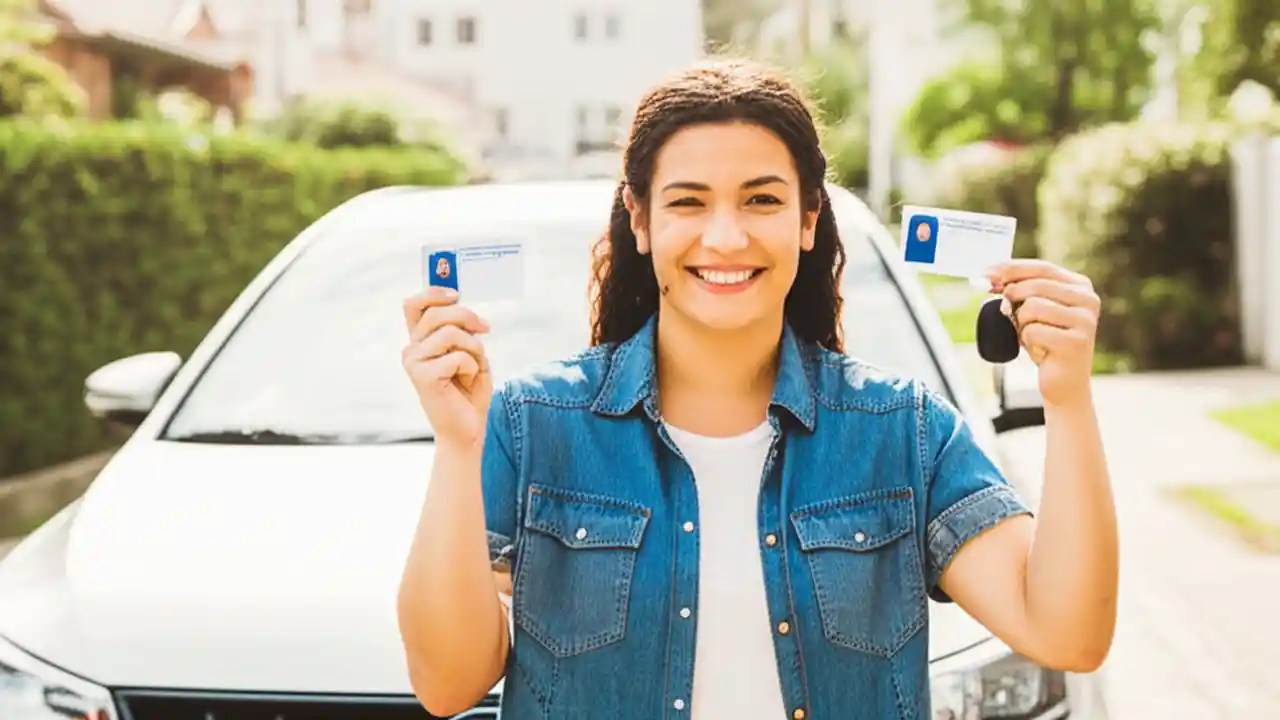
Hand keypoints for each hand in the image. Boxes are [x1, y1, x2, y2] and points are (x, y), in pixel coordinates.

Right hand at [401, 287, 492, 447]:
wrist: (467, 428)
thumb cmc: (469, 390)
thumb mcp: (470, 352)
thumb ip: (462, 329)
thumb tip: (463, 306)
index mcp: (420, 340)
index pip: (413, 304)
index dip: (433, 293)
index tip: (456, 294)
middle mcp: (411, 349)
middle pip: (437, 313)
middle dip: (467, 316)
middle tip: (485, 328)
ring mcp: (414, 363)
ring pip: (450, 333)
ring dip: (473, 347)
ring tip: (473, 366)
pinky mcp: (423, 378)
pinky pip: (458, 357)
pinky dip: (472, 367)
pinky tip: (466, 381)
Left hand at [987, 260, 1100, 407]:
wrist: (1064, 384)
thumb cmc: (1046, 344)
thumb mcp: (1034, 312)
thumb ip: (1020, 290)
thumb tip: (989, 276)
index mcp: (1080, 286)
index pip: (1042, 268)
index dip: (1012, 268)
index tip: (986, 273)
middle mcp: (1088, 300)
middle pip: (1035, 286)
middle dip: (1013, 298)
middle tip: (1010, 314)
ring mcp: (1085, 321)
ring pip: (1031, 307)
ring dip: (1022, 325)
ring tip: (1034, 338)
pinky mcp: (1076, 342)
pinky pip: (1033, 331)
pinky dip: (1027, 341)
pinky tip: (1041, 351)